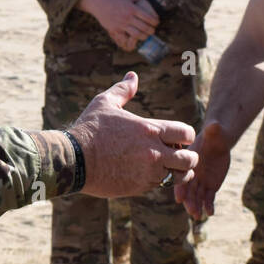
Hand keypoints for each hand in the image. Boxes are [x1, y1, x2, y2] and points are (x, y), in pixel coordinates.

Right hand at [71, 72, 196, 197]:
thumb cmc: (89, 129)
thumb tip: (132, 76)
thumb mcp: (105, 103)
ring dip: (178, 173)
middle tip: (179, 155)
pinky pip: (160, 186)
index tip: (178, 137)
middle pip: (189, 159)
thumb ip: (123, 90)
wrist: (73, 160)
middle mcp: (154, 152)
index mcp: (150, 130)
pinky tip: (149, 174)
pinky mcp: (139, 188)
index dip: (186, 135)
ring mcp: (148, 173)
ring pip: (179, 177)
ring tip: (170, 169)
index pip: (187, 133)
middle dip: (188, 157)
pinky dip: (159, 182)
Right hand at [80, 0, 158, 51]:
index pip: (148, 17)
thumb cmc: (114, 0)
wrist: (99, 4)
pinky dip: (131, 40)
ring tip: (145, 35)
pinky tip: (134, 39)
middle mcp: (128, 17)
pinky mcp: (115, 30)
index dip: (155, 22)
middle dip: (151, 31)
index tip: (156, 23)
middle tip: (152, 31)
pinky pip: (125, 38)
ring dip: (144, 36)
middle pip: (144, 27)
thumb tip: (147, 2)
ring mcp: (121, 24)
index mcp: (132, 8)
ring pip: (137, 34)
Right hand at [174, 121, 231, 220]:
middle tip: (191, 211)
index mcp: (189, 162)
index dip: (180, 187)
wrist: (219, 142)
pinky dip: (208, 205)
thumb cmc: (214, 134)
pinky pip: (208, 198)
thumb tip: (215, 125)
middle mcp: (192, 173)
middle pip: (189, 190)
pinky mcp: (210, 186)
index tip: (179, 198)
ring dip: (197, 206)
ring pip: (197, 196)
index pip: (182, 176)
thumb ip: (213, 130)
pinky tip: (210, 213)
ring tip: (199, 216)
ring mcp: (200, 181)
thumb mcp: (214, 132)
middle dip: (189, 201)